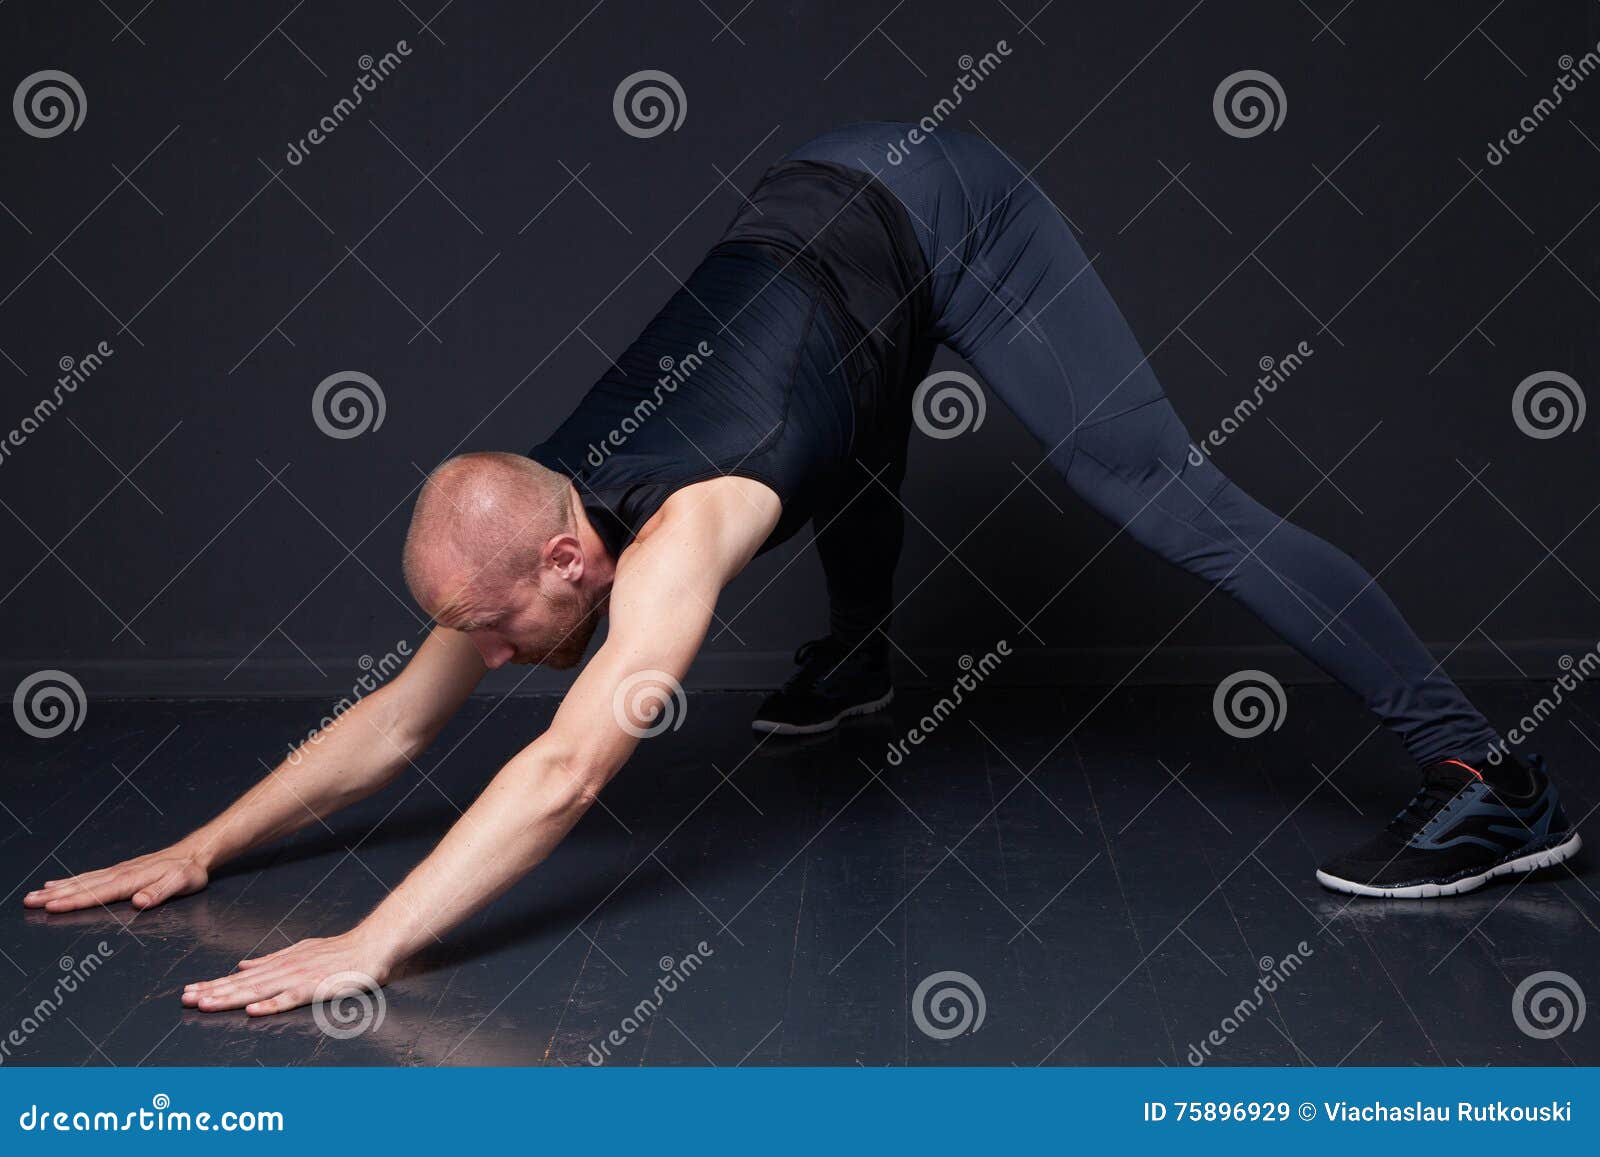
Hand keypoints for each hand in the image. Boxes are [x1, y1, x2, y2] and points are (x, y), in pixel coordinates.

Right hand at [22, 846, 209, 911]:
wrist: (195, 852)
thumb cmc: (189, 871)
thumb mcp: (181, 883)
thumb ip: (160, 892)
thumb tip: (139, 903)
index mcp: (133, 879)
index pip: (99, 893)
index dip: (75, 901)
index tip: (51, 906)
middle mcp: (121, 873)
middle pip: (83, 886)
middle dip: (55, 895)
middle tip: (29, 901)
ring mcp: (119, 870)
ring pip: (82, 880)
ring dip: (57, 888)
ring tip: (34, 894)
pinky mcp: (121, 869)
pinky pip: (90, 875)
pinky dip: (71, 880)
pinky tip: (58, 883)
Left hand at [183, 931, 393, 1016]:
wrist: (370, 946)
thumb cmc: (339, 951)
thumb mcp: (300, 951)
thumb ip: (270, 959)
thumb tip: (242, 964)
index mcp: (279, 964)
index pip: (240, 977)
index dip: (214, 984)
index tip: (189, 991)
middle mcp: (283, 970)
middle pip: (242, 984)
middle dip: (212, 992)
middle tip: (185, 1000)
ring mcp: (298, 978)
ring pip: (258, 991)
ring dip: (231, 998)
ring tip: (206, 1004)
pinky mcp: (315, 988)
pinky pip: (289, 999)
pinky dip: (271, 1005)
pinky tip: (253, 1010)